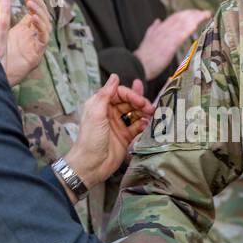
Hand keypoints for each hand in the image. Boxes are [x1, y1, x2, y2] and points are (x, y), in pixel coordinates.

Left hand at [3, 0, 49, 84]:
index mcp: (26, 30)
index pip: (36, 12)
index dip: (34, 1)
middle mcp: (34, 37)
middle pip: (43, 17)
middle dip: (38, 4)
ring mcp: (36, 46)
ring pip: (46, 25)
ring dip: (39, 13)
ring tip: (31, 4)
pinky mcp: (37, 54)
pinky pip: (44, 38)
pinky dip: (40, 26)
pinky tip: (33, 18)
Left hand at [63, 74, 154, 188]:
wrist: (91, 165)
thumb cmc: (89, 139)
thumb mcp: (96, 114)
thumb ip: (105, 94)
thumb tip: (115, 76)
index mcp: (100, 104)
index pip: (120, 93)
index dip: (131, 95)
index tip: (140, 101)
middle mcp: (110, 112)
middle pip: (130, 102)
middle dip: (141, 103)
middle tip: (150, 108)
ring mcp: (119, 125)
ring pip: (135, 113)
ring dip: (144, 113)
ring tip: (153, 115)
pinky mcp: (126, 136)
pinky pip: (138, 127)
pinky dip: (144, 125)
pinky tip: (148, 126)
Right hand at [135, 9, 210, 79]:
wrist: (137, 65)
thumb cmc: (144, 56)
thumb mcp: (148, 38)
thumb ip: (154, 29)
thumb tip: (158, 21)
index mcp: (160, 29)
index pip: (175, 17)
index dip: (187, 13)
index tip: (197, 12)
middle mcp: (163, 30)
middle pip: (181, 18)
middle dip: (194, 14)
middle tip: (205, 13)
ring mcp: (165, 38)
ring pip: (181, 24)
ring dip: (194, 18)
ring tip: (205, 15)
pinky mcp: (167, 47)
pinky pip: (178, 36)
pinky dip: (186, 30)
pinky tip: (194, 26)